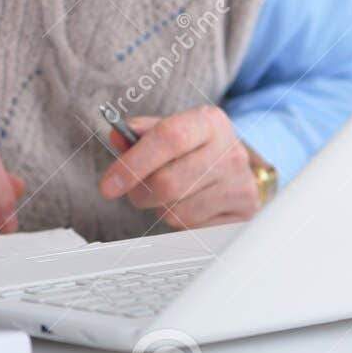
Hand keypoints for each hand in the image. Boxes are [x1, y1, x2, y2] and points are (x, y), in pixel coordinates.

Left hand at [99, 105, 260, 229]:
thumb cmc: (197, 147)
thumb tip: (116, 136)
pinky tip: (189, 205)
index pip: (168, 138)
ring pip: (178, 213)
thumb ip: (141, 132)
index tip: (108, 185)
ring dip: (161, 209)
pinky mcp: (243, 214)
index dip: (133, 163)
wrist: (237, 165)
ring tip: (170, 195)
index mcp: (210, 122)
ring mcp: (239, 185)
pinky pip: (194, 230)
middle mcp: (230, 152)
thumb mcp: (173, 129)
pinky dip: (181, 222)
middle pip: (168, 183)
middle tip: (136, 191)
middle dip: (140, 193)